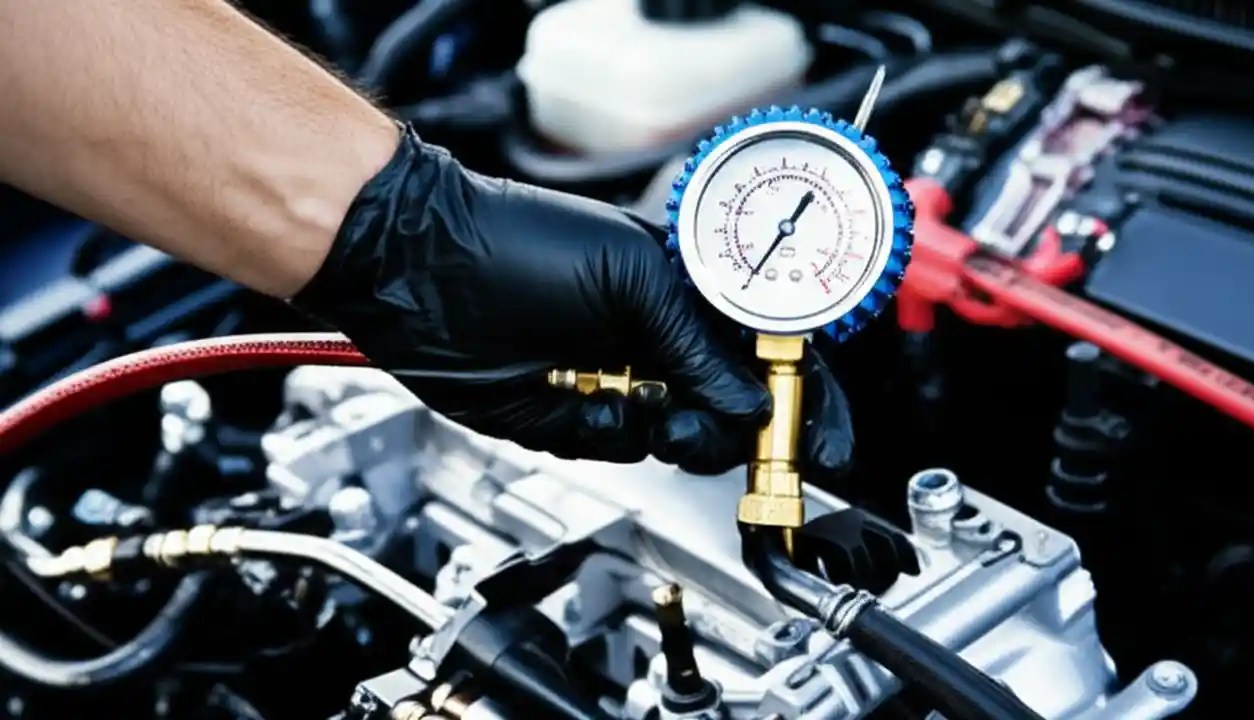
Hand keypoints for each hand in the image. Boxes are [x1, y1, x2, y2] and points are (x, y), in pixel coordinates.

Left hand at [293, 126, 853, 476]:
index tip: (814, 434)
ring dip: (667, 435)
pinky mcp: (572, 418)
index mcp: (685, 291)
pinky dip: (603, 437)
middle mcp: (657, 338)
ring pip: (680, 439)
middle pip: (732, 408)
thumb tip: (750, 401)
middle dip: (728, 427)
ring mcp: (616, 379)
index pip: (767, 350)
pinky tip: (576, 403)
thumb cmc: (517, 243)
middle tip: (703, 426)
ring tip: (631, 407)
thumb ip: (698, 342)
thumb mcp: (630, 276)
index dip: (799, 394)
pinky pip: (616, 451)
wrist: (421, 272)